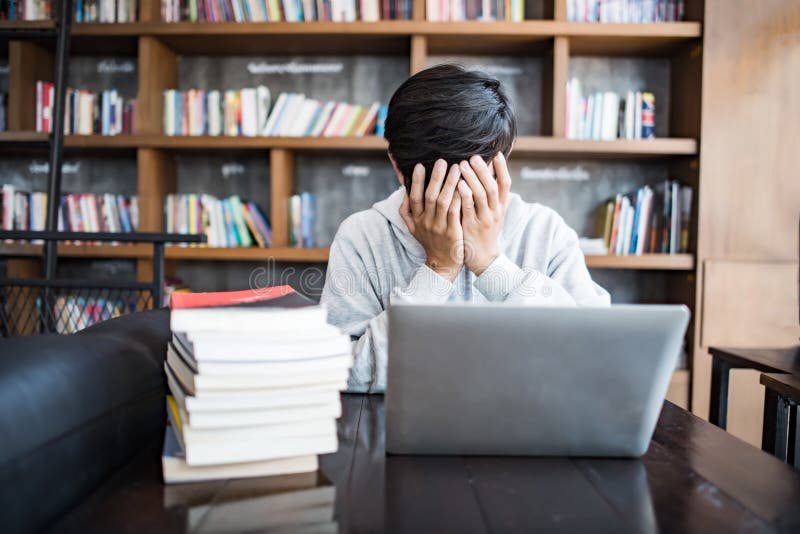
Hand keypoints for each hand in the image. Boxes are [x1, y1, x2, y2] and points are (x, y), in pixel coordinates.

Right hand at [399, 159, 462, 281]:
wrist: (443, 264)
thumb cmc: (430, 241)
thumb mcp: (414, 227)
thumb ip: (407, 210)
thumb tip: (403, 190)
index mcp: (417, 219)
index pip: (414, 197)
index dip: (416, 181)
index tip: (420, 165)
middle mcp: (426, 222)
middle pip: (429, 197)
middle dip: (436, 178)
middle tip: (442, 161)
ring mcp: (439, 228)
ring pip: (444, 202)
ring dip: (450, 184)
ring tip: (458, 168)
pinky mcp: (452, 233)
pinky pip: (456, 213)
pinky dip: (460, 199)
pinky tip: (465, 187)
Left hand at [457, 152, 511, 275]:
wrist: (484, 258)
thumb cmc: (485, 231)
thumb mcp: (493, 213)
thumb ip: (492, 195)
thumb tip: (490, 172)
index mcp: (501, 207)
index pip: (505, 184)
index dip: (502, 169)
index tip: (496, 154)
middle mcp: (495, 211)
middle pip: (492, 187)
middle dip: (483, 171)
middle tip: (474, 156)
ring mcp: (484, 219)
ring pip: (481, 196)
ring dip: (472, 179)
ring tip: (463, 165)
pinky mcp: (472, 227)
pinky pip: (469, 209)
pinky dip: (465, 196)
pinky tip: (458, 185)